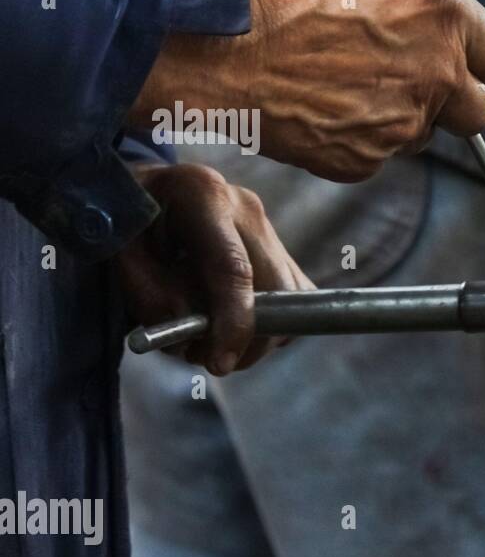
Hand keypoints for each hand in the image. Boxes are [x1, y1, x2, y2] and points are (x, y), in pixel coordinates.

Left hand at [118, 164, 313, 375]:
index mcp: (201, 196)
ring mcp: (268, 226)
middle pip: (274, 289)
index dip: (234, 323)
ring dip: (259, 334)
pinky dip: (270, 322)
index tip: (220, 363)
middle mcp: (246, 208)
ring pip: (290, 298)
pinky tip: (233, 319)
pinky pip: (293, 298)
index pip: (234, 269)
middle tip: (209, 359)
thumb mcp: (119, 256)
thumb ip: (150, 297)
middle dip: (250, 338)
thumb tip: (192, 339)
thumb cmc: (127, 224)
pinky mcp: (279, 246)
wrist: (147, 193)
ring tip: (213, 337)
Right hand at [128, 0, 484, 182]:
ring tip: (362, 84)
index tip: (448, 41)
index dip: (473, 46)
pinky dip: (360, 137)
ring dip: (406, 114)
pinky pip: (376, 156)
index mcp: (442, 15)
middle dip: (456, 94)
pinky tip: (328, 106)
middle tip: (418, 72)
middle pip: (477, 108)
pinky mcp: (360, 160)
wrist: (213, 46)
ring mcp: (398, 125)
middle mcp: (433, 76)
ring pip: (425, 134)